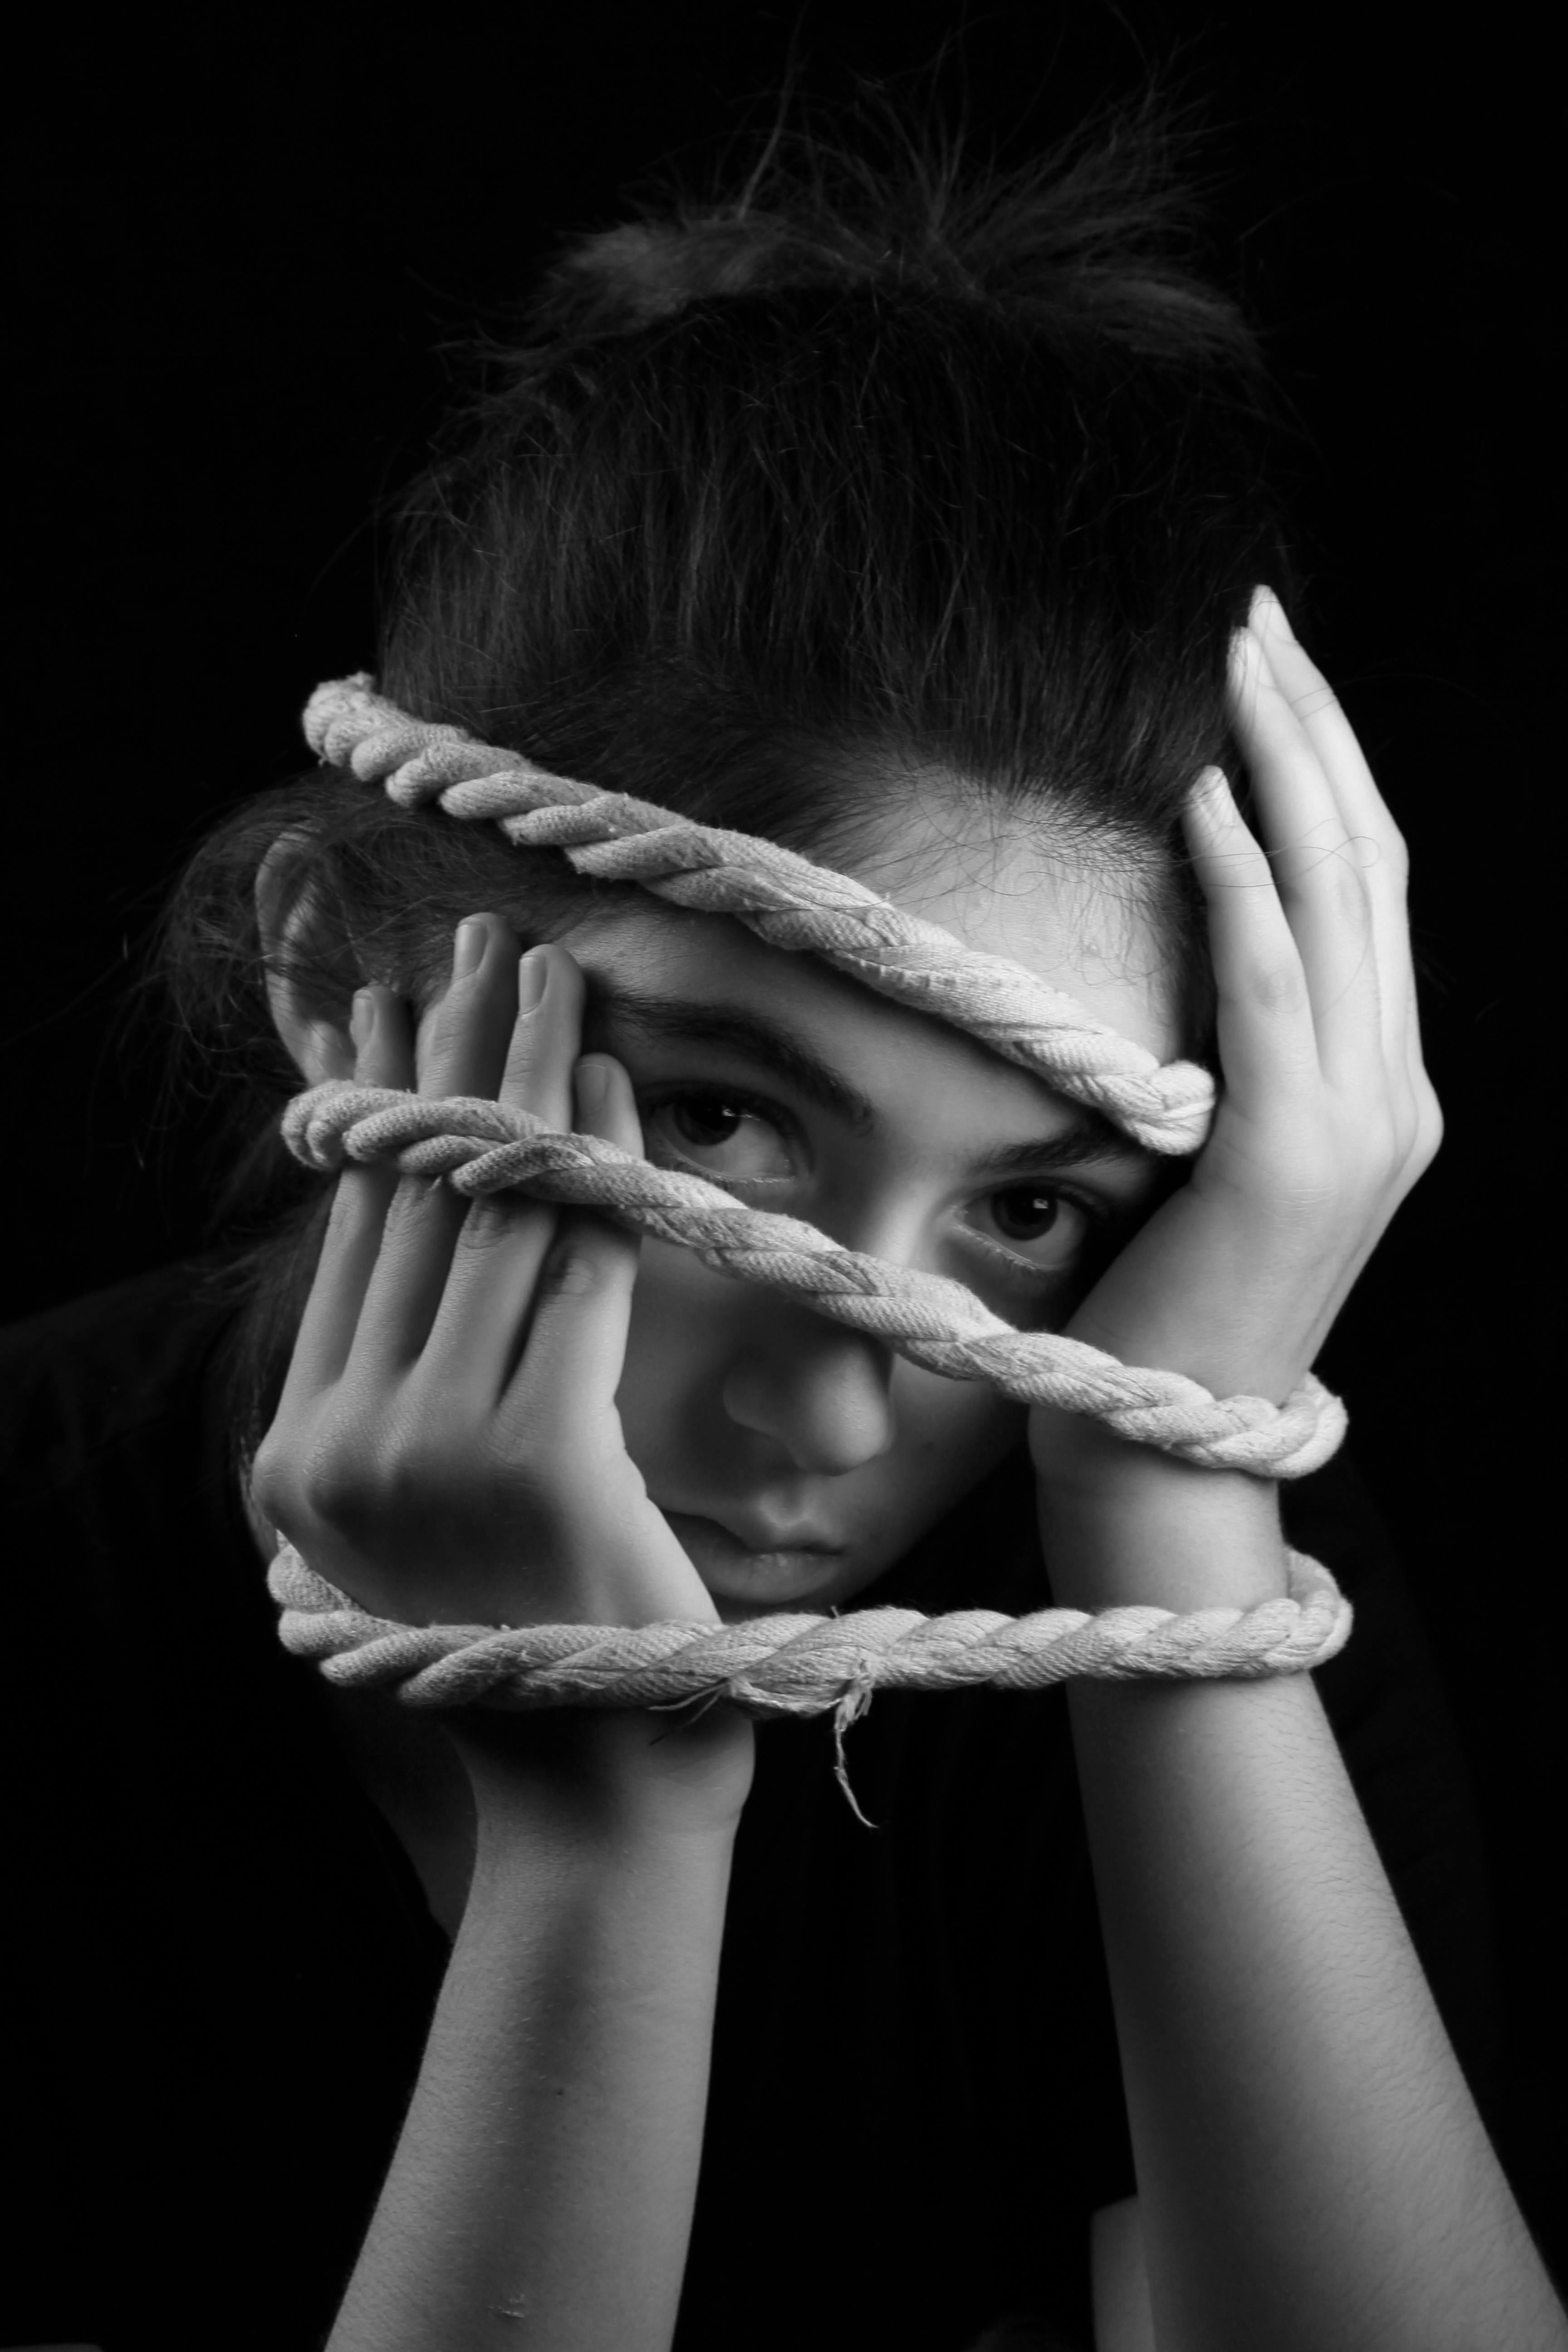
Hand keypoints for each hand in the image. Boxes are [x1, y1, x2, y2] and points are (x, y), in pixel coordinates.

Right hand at [251, 916, 751, 1817]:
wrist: (601, 1802)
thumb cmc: (545, 1655)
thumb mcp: (439, 1521)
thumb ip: (419, 1398)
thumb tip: (434, 1255)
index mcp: (304, 1461)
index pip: (353, 1241)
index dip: (381, 1111)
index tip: (399, 1009)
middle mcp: (344, 1447)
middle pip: (412, 1203)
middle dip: (452, 1056)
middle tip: (486, 945)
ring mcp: (429, 1452)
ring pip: (493, 1217)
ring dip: (529, 1079)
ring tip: (555, 980)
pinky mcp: (537, 1457)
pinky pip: (577, 1272)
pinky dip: (601, 1172)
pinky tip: (617, 1090)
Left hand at [1032, 587, 1441, 1484]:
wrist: (1169, 1451)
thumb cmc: (1168, 1303)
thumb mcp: (1224, 1161)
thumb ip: (1244, 1057)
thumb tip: (1197, 944)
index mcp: (1386, 1090)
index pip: (1368, 890)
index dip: (1329, 765)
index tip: (1271, 670)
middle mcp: (1397, 1093)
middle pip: (1369, 865)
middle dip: (1315, 728)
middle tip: (1257, 618)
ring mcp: (1361, 1125)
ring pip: (1337, 902)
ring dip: (1286, 767)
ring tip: (1235, 662)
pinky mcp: (1292, 1157)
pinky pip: (1274, 989)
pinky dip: (1243, 887)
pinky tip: (1205, 798)